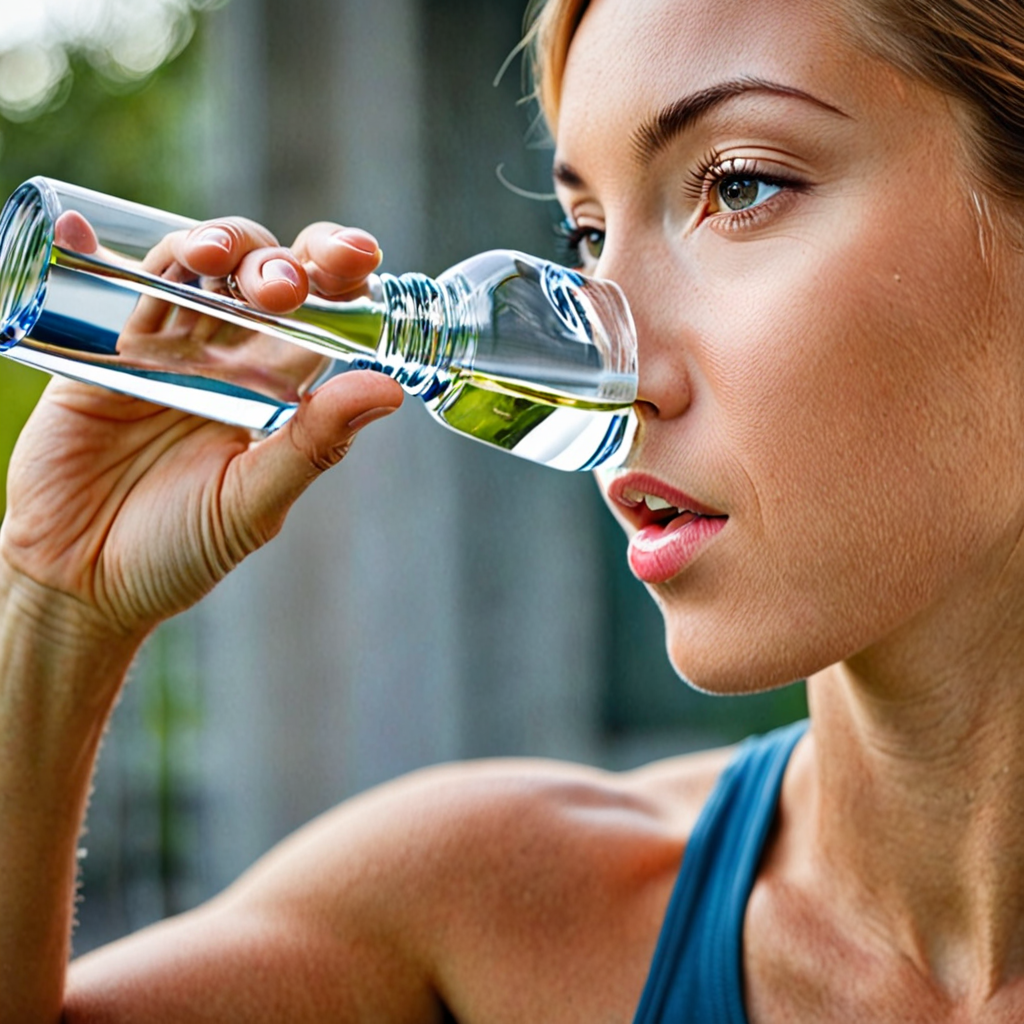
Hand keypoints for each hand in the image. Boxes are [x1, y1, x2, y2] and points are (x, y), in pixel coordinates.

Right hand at [0, 217, 402, 640]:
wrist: (80, 582)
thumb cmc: (178, 552)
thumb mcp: (252, 502)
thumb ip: (314, 445)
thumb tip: (390, 388)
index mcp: (277, 393)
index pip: (320, 318)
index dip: (341, 279)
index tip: (359, 257)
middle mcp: (228, 362)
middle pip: (262, 277)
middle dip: (279, 261)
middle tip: (283, 287)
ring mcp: (167, 351)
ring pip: (197, 269)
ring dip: (211, 245)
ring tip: (214, 257)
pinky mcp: (106, 352)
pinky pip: (120, 290)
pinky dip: (113, 253)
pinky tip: (94, 232)